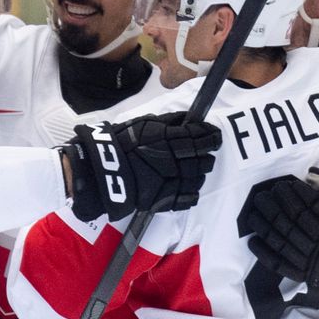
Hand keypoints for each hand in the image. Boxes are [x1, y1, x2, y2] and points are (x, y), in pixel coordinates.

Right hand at [61, 111, 220, 221]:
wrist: (103, 170)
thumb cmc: (122, 143)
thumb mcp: (145, 123)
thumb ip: (169, 121)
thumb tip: (187, 119)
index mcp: (173, 140)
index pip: (202, 137)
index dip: (212, 136)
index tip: (214, 136)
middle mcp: (177, 161)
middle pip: (204, 159)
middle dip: (207, 156)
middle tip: (205, 153)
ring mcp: (173, 181)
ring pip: (198, 178)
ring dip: (200, 173)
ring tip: (196, 170)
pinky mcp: (166, 198)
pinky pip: (188, 198)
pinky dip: (192, 192)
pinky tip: (190, 187)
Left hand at [238, 167, 318, 302]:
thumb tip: (314, 171)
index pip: (311, 204)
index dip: (295, 194)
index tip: (284, 184)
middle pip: (294, 220)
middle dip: (276, 205)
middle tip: (263, 194)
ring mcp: (314, 259)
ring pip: (284, 240)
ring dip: (266, 226)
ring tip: (254, 212)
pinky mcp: (307, 274)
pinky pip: (282, 265)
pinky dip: (266, 254)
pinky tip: (253, 241)